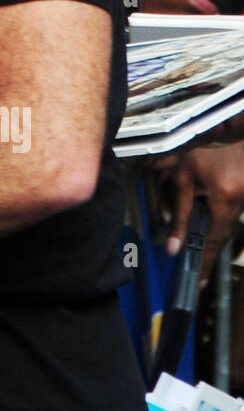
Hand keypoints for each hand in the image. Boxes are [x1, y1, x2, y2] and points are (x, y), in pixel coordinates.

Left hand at [159, 141, 243, 285]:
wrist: (226, 127)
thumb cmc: (202, 148)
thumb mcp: (183, 177)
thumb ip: (179, 212)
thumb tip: (172, 246)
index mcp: (224, 197)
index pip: (214, 239)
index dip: (205, 263)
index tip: (199, 283)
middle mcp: (240, 200)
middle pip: (223, 235)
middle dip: (209, 254)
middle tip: (199, 277)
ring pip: (226, 225)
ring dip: (213, 237)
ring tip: (201, 257)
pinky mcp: (243, 195)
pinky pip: (229, 214)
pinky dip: (218, 223)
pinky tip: (207, 230)